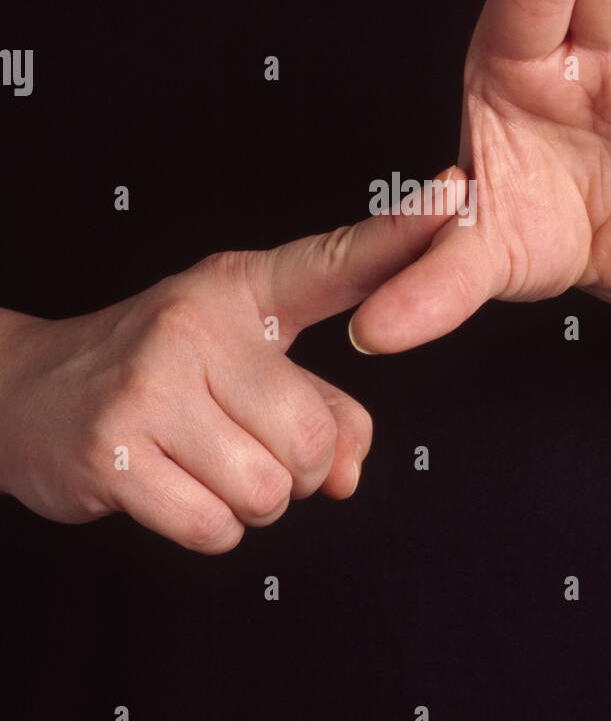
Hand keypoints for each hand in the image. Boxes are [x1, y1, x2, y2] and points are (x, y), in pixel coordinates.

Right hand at [0, 176, 456, 551]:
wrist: (25, 391)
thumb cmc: (154, 374)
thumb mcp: (239, 362)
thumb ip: (322, 407)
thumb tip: (350, 474)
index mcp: (241, 290)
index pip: (335, 260)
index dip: (402, 229)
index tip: (457, 192)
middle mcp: (198, 325)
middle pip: (314, 436)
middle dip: (298, 469)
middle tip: (245, 444)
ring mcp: (151, 386)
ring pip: (269, 491)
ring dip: (251, 502)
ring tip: (204, 462)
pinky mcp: (115, 452)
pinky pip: (216, 528)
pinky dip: (209, 527)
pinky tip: (173, 487)